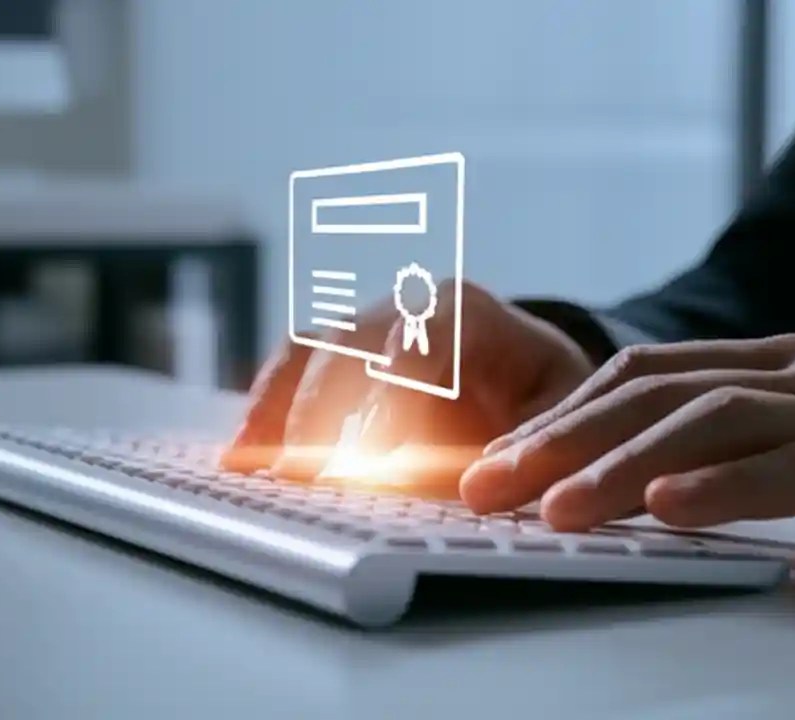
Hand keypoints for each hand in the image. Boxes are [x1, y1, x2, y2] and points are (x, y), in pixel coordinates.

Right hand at [220, 281, 595, 494]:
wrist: (532, 375)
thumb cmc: (547, 398)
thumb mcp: (553, 422)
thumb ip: (511, 448)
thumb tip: (467, 485)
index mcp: (466, 312)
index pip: (419, 338)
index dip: (392, 391)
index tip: (373, 451)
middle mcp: (405, 309)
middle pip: (349, 344)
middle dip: (321, 406)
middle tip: (301, 471)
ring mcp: (365, 330)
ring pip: (306, 353)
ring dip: (274, 407)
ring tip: (246, 463)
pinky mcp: (337, 362)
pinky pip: (290, 375)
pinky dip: (265, 413)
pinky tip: (241, 459)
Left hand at [461, 333, 794, 568]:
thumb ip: (736, 441)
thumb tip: (640, 477)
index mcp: (772, 364)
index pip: (642, 377)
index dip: (560, 417)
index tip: (496, 462)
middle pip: (654, 395)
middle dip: (560, 442)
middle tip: (485, 489)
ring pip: (710, 424)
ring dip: (621, 467)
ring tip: (553, 512)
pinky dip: (725, 487)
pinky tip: (669, 513)